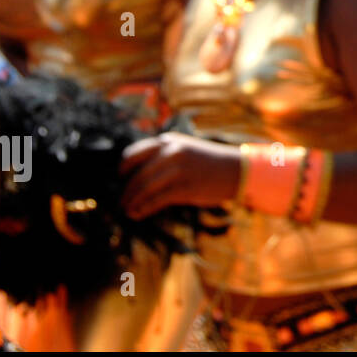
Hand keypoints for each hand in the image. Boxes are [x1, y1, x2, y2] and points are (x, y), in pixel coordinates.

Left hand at [120, 133, 240, 218]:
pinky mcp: (185, 187)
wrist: (236, 169)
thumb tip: (138, 174)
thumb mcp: (185, 149)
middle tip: (121, 202)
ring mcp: (178, 170)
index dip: (123, 168)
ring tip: (127, 211)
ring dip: (132, 202)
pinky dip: (144, 209)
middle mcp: (171, 153)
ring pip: (145, 188)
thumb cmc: (208, 162)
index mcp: (169, 141)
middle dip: (126, 191)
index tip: (120, 179)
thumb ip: (164, 156)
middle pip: (138, 174)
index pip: (134, 154)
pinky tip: (138, 214)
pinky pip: (156, 200)